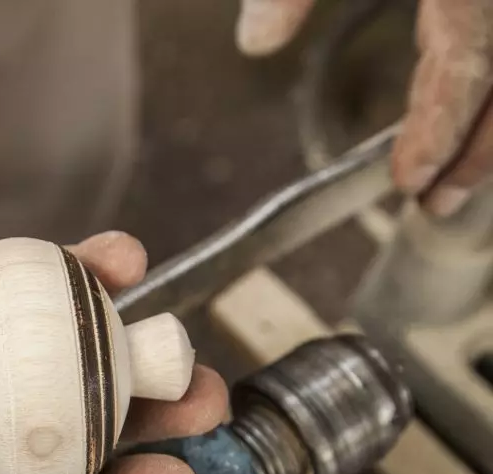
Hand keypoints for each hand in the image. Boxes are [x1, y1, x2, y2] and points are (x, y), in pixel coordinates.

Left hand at [236, 0, 492, 216]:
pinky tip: (454, 126)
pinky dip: (480, 97)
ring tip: (445, 182)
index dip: (441, 125)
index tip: (411, 179)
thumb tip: (255, 44)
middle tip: (436, 203)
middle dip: (474, 150)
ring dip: (481, 131)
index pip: (465, 61)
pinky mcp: (487, 5)